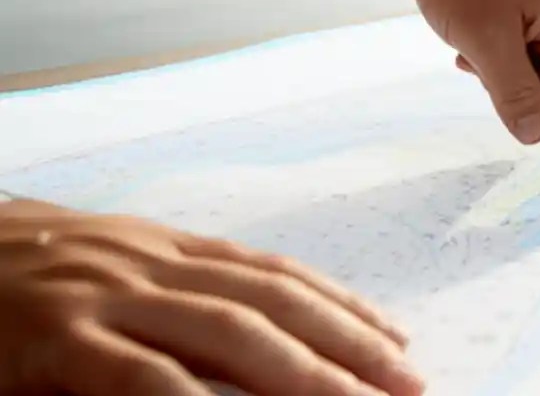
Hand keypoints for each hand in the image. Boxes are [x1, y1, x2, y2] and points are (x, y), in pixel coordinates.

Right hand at [0, 199, 422, 395]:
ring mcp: (104, 297)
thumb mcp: (110, 273)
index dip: (344, 306)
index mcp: (167, 248)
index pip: (276, 276)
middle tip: (409, 381)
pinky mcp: (56, 339)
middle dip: (349, 343)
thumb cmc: (25, 276)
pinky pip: (140, 378)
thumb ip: (179, 298)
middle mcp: (150, 263)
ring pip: (228, 332)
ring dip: (305, 371)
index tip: (398, 339)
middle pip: (272, 302)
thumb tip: (263, 335)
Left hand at [403, 0, 539, 163]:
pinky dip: (500, 56)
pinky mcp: (536, 11)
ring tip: (476, 37)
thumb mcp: (484, 37)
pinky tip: (474, 33)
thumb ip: (513, 93)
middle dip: (526, 88)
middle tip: (486, 53)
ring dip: (506, 72)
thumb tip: (536, 137)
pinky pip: (527, 56)